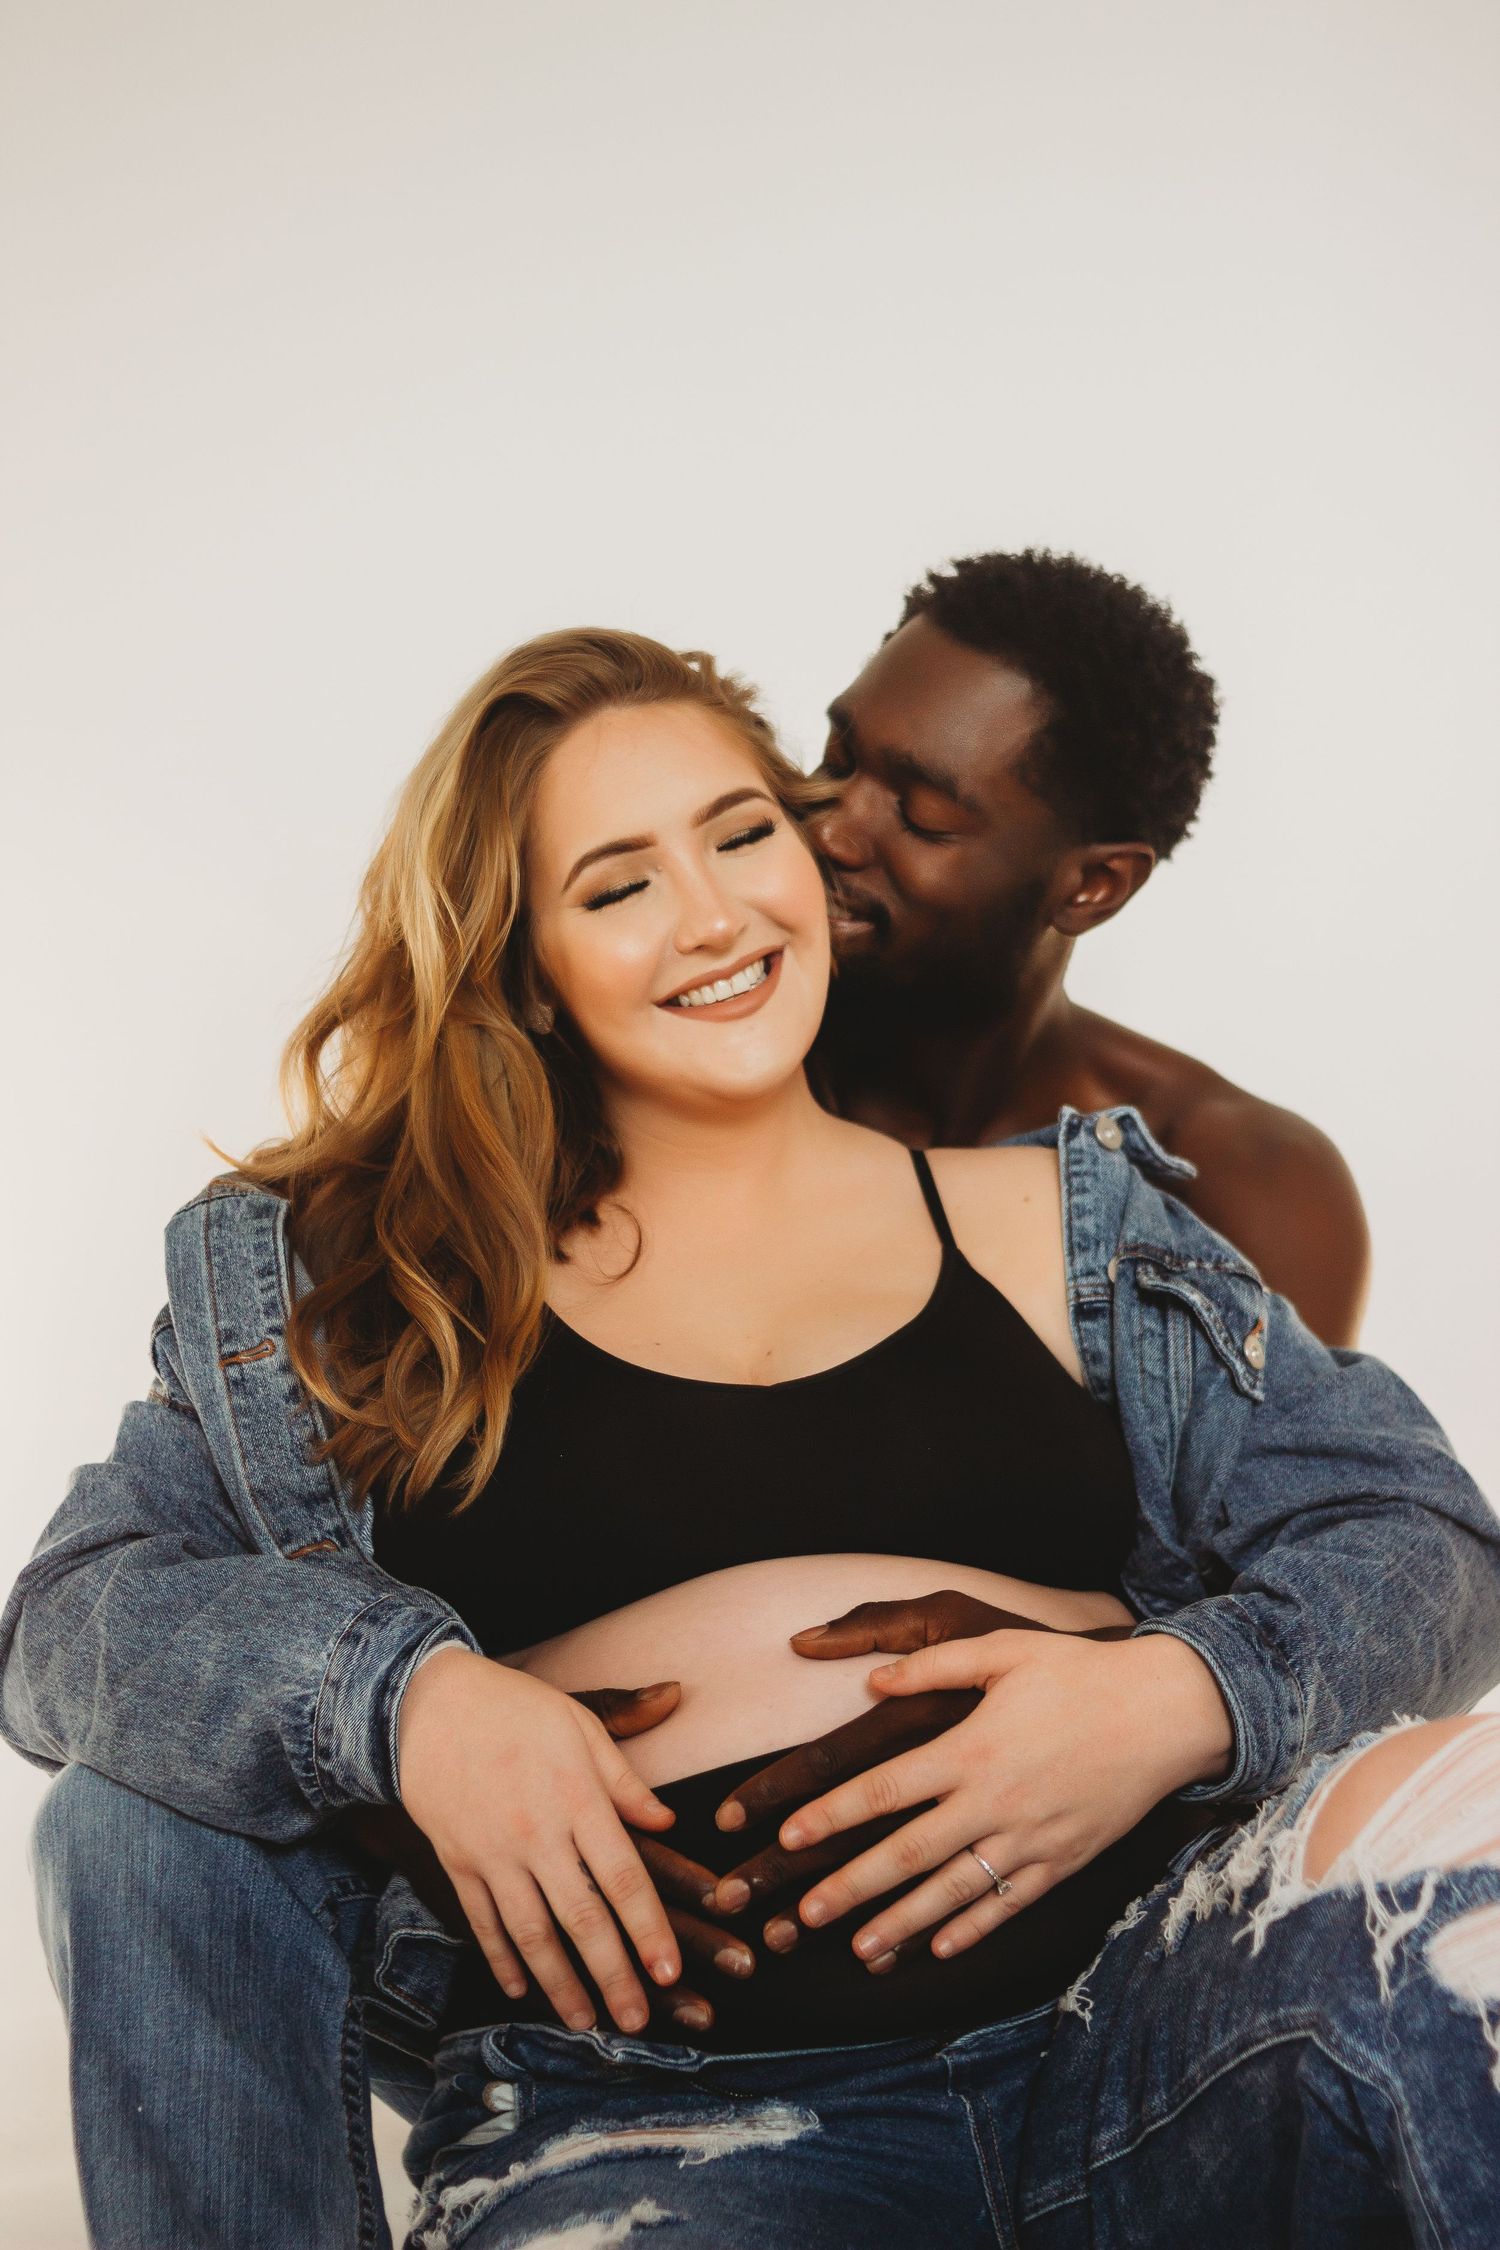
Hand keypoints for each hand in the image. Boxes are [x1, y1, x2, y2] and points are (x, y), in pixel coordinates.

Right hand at [342, 1673, 752, 2034]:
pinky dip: (502, 1961)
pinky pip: (483, 1923)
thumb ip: (625, 1780)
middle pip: (582, 1918)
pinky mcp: (458, 1863)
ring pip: (531, 1934)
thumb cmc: (515, 1708)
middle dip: (612, 1975)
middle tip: (636, 2021)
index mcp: (577, 1797)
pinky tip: (521, 1991)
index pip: (622, 1876)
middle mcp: (538, 1834)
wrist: (426, 1705)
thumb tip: (668, 1821)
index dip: (647, 1929)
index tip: (669, 1972)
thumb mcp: (580, 1725)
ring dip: (560, 1984)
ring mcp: (494, 1853)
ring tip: (584, 2023)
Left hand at [765, 1621, 1232, 1969]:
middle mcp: (994, 1801)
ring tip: (859, 1950)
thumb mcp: (1003, 1650)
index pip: (885, 1790)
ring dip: (903, 1924)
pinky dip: (973, 1930)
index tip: (788, 1838)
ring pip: (954, 1892)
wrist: (1164, 1712)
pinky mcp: (1063, 1861)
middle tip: (803, 1916)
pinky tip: (941, 1950)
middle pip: (908, 1854)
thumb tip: (872, 1682)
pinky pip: (1010, 1904)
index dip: (833, 1816)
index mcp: (971, 1748)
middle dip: (852, 1887)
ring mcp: (1030, 1838)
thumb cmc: (1077, 1672)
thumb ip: (933, 1666)